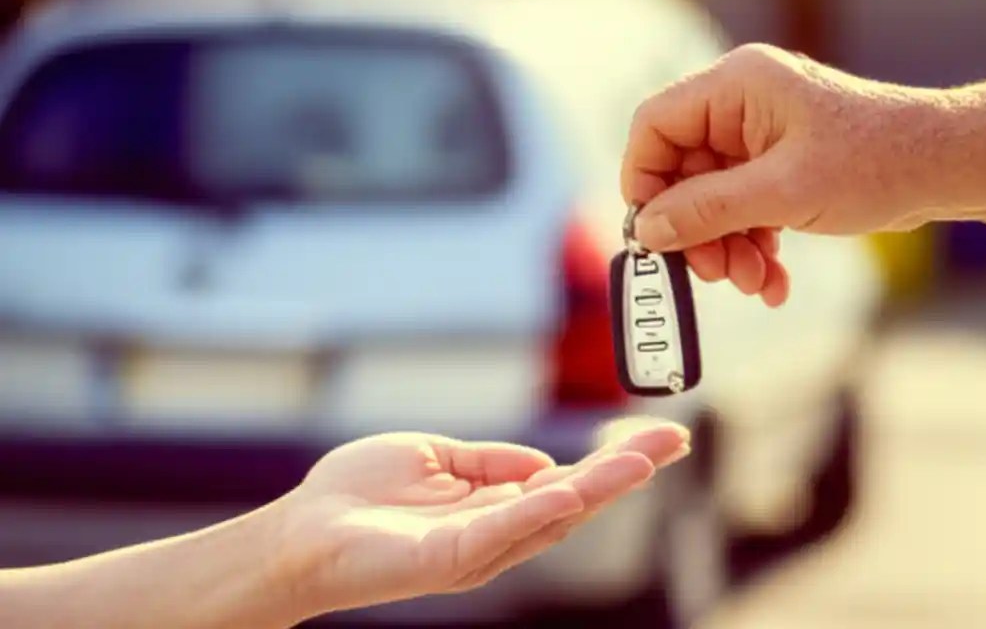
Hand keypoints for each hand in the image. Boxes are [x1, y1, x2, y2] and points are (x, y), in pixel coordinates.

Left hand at [272, 422, 690, 619]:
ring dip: (601, 488)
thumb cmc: (358, 496)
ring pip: (554, 516)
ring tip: (645, 459)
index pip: (570, 482)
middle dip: (628, 470)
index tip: (659, 435)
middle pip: (578, 500)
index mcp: (497, 507)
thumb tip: (543, 460)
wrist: (300, 534)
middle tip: (675, 440)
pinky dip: (540, 510)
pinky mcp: (451, 560)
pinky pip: (504, 533)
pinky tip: (571, 488)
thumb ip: (487, 459)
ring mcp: (480, 550)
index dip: (614, 461)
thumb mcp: (432, 455)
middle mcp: (500, 533)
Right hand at [622, 43, 958, 305]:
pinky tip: (773, 280)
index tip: (651, 234)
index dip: (643, 180)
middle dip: (696, 231)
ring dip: (727, 248)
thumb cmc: (878, 161)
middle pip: (681, 172)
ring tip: (755, 283)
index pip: (655, 125)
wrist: (947, 169)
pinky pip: (743, 209)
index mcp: (736, 86)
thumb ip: (708, 210)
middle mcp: (741, 105)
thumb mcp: (784, 193)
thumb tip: (648, 229)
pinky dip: (752, 246)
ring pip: (711, 199)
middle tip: (716, 273)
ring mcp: (761, 137)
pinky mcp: (781, 166)